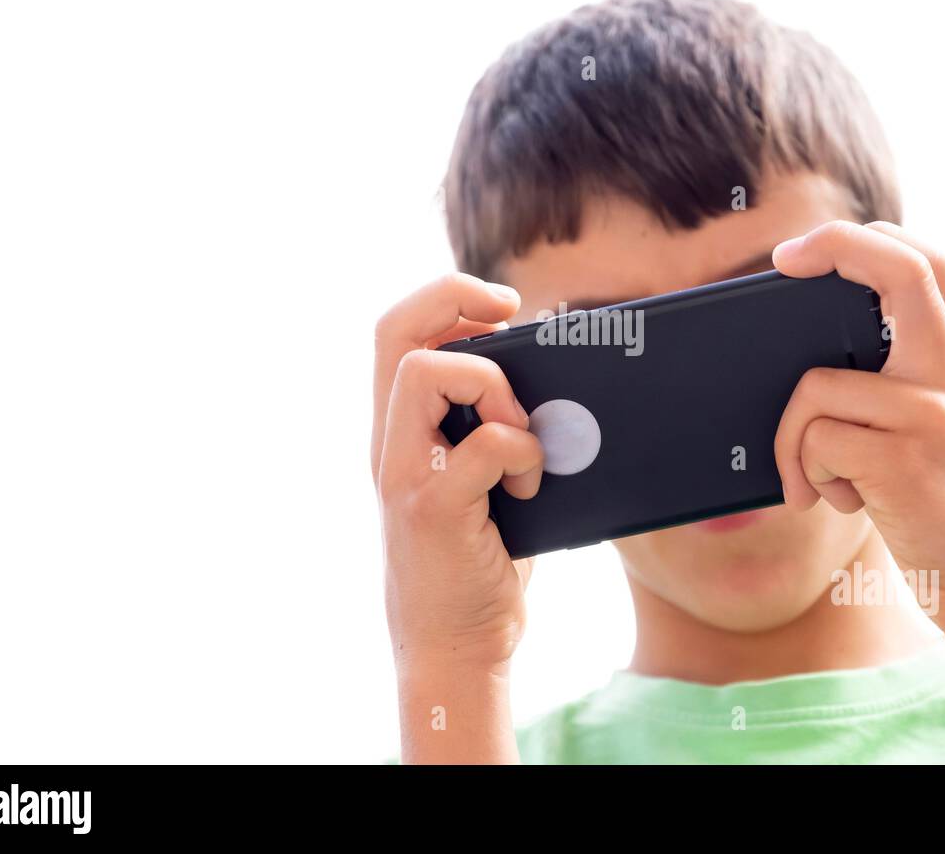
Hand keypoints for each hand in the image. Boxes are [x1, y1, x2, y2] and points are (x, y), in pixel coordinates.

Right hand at [373, 273, 543, 676]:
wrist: (457, 648)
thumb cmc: (480, 561)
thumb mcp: (480, 481)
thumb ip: (493, 428)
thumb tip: (553, 378)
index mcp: (402, 431)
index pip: (395, 332)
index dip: (445, 297)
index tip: (502, 303)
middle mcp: (391, 444)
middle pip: (395, 333)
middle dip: (455, 299)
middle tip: (510, 312)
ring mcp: (406, 474)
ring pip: (428, 371)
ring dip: (493, 386)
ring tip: (523, 430)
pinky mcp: (433, 508)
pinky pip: (483, 443)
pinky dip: (521, 450)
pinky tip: (530, 482)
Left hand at [772, 221, 944, 650]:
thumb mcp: (939, 438)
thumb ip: (893, 396)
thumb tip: (803, 373)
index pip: (927, 267)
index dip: (866, 240)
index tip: (806, 250)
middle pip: (901, 271)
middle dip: (832, 247)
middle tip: (781, 264)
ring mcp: (929, 416)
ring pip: (815, 386)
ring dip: (791, 442)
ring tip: (819, 484)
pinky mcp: (903, 462)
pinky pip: (815, 440)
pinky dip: (806, 474)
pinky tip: (839, 504)